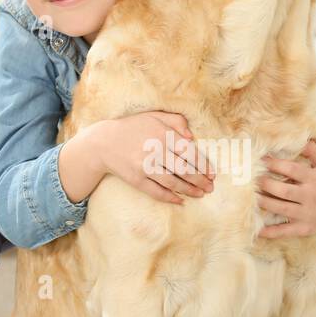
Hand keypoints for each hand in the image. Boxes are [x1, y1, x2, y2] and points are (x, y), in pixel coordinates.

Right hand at [95, 111, 215, 204]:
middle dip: (200, 180)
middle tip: (210, 187)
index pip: (190, 152)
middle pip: (184, 170)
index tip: (212, 174)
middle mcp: (155, 151)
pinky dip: (170, 198)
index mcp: (163, 134)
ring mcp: (145, 167)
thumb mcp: (154, 116)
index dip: (203, 165)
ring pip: (173, 183)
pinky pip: (156, 192)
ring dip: (189, 191)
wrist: (103, 142)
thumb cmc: (133, 127)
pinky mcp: (136, 179)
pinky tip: (180, 200)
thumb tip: (192, 136)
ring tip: (200, 194)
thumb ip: (176, 121)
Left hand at [257, 139, 315, 248]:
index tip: (260, 159)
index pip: (292, 170)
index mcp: (315, 179)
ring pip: (281, 209)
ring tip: (251, 196)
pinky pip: (285, 231)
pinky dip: (271, 232)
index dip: (275, 164)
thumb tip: (301, 136)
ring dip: (264, 203)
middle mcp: (310, 196)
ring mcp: (307, 214)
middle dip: (266, 184)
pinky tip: (258, 230)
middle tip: (252, 179)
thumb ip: (314, 152)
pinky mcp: (304, 228)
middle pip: (284, 191)